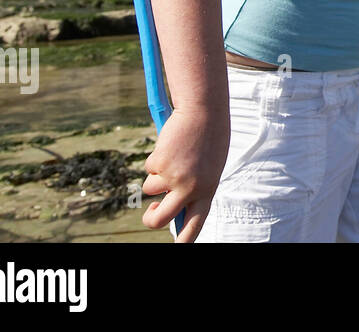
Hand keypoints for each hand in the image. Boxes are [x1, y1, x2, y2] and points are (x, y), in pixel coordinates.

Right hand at [141, 106, 229, 242]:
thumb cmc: (210, 137)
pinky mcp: (159, 165)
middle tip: (152, 212)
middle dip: (151, 219)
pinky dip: (155, 158)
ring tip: (174, 155)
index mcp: (208, 190)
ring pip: (150, 189)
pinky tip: (170, 144)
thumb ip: (195, 187)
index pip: (194, 226)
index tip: (177, 248)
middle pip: (160, 220)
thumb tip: (171, 207)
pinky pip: (148, 168)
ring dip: (155, 176)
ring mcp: (172, 178)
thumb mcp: (208, 166)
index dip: (184, 241)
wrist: (204, 110)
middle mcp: (190, 189)